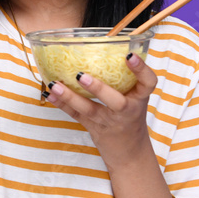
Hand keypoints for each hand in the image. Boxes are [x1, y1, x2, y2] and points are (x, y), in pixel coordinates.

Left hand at [43, 53, 157, 156]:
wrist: (130, 154)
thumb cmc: (131, 117)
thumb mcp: (135, 98)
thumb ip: (125, 77)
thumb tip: (105, 44)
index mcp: (140, 98)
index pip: (148, 83)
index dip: (141, 69)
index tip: (130, 55)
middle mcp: (127, 111)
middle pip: (116, 102)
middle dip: (99, 89)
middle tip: (81, 75)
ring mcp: (109, 122)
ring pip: (90, 110)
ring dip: (71, 97)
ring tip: (56, 84)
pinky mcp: (94, 129)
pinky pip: (76, 115)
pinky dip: (61, 104)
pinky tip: (50, 94)